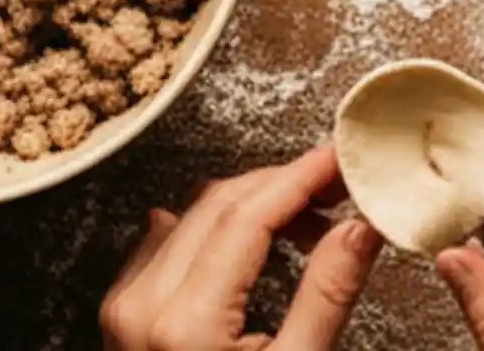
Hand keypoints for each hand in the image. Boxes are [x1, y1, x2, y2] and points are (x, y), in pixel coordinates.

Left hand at [100, 145, 383, 350]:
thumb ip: (327, 294)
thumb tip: (360, 228)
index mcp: (185, 323)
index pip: (251, 215)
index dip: (302, 177)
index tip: (341, 160)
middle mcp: (142, 304)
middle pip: (220, 203)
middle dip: (284, 183)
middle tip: (338, 187)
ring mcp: (125, 307)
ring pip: (195, 214)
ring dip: (255, 204)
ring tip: (311, 220)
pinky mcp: (123, 312)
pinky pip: (170, 241)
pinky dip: (219, 227)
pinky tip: (257, 240)